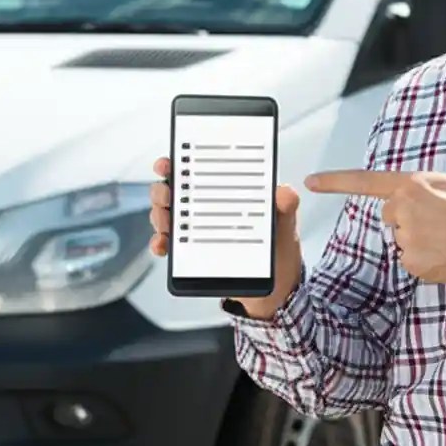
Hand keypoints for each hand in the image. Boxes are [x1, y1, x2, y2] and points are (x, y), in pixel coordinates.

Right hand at [149, 157, 303, 319]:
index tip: (168, 164)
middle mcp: (205, 207)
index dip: (177, 164)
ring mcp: (195, 229)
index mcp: (226, 192)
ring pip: (165, 215)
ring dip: (159, 217)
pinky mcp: (191, 252)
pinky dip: (160, 244)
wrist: (277, 281)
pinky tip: (163, 246)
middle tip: (168, 196)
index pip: (197, 171)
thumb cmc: (279, 242)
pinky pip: (168, 245)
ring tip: (166, 224)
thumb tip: (285, 192)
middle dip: (162, 191)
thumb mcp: (286, 221)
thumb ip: (286, 204)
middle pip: (173, 191)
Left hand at [304, 169, 445, 283]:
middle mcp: (404, 209)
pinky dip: (425, 259)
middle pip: (391, 216)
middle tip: (444, 221)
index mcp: (413, 185)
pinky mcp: (413, 263)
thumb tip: (406, 202)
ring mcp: (407, 238)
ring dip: (420, 240)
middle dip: (410, 219)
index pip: (366, 182)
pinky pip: (410, 259)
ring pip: (402, 239)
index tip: (310, 181)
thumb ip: (421, 190)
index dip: (336, 181)